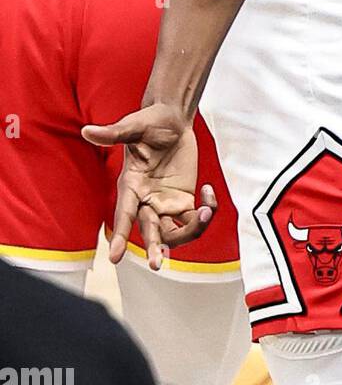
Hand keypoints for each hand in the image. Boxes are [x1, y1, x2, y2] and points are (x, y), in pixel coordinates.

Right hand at [82, 105, 215, 268]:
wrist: (172, 120)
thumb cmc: (149, 122)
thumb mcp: (133, 126)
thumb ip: (114, 133)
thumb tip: (88, 131)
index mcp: (130, 186)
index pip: (124, 214)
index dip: (121, 235)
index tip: (115, 257)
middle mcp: (146, 200)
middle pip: (149, 231)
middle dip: (153, 248)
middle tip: (157, 264)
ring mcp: (165, 204)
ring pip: (174, 233)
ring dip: (192, 230)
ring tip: (206, 211)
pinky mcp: (183, 202)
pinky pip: (194, 219)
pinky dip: (207, 213)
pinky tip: (210, 194)